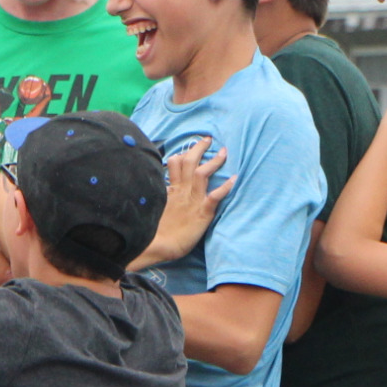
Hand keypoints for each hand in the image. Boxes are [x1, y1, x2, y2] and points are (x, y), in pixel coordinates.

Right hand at [138, 139, 231, 267]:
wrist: (154, 247)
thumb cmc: (153, 232)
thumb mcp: (156, 209)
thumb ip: (161, 196)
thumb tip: (161, 187)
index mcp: (171, 190)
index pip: (175, 164)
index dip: (182, 154)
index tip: (189, 147)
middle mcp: (182, 191)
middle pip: (189, 162)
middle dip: (198, 149)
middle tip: (207, 139)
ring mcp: (192, 201)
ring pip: (201, 174)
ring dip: (214, 162)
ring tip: (224, 152)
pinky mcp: (202, 213)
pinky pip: (215, 197)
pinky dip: (225, 187)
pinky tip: (234, 180)